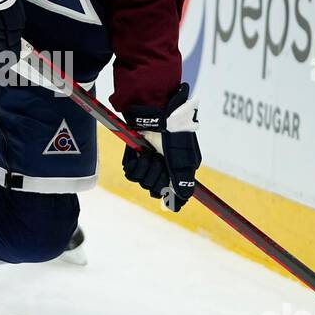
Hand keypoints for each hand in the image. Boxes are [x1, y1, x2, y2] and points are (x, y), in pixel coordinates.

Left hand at [122, 84, 201, 210]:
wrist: (156, 112)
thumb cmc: (174, 133)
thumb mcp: (182, 158)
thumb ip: (183, 181)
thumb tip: (180, 203)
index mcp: (178, 169)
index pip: (171, 194)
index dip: (169, 196)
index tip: (167, 195)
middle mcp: (163, 168)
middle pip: (155, 190)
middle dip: (157, 178)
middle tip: (160, 163)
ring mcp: (148, 162)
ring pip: (142, 182)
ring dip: (147, 169)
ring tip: (151, 155)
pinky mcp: (134, 156)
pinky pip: (131, 172)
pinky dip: (136, 164)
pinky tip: (141, 153)